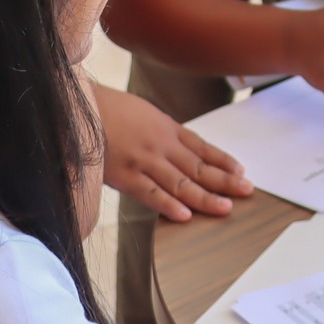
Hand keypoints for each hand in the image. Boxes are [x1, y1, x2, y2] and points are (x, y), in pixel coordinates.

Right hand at [88, 84, 251, 221]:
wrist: (77, 108)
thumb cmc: (107, 109)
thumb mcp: (142, 113)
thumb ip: (160, 132)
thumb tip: (177, 148)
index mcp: (166, 127)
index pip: (202, 147)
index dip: (223, 160)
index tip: (241, 171)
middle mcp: (161, 145)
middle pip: (199, 167)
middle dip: (224, 180)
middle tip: (246, 191)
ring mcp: (144, 161)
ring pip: (181, 183)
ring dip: (205, 197)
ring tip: (225, 208)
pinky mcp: (124, 176)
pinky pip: (151, 194)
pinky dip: (169, 205)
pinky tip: (186, 215)